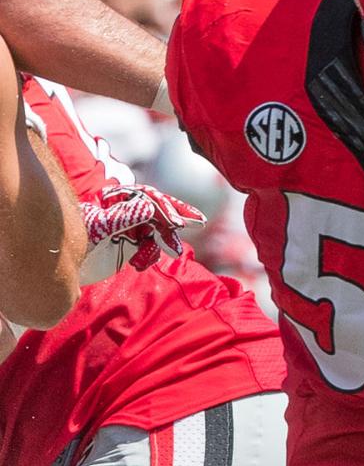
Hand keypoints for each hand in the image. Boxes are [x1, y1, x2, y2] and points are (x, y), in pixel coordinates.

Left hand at [81, 183, 205, 271]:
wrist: (62, 268)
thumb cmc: (73, 242)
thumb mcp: (99, 228)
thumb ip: (125, 216)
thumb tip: (150, 206)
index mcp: (114, 199)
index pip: (146, 197)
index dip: (164, 207)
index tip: (176, 222)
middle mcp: (123, 210)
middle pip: (157, 209)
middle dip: (176, 217)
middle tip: (199, 222)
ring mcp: (128, 227)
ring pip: (157, 230)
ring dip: (162, 242)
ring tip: (169, 254)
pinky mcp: (130, 244)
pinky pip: (151, 246)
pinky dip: (150, 255)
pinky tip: (139, 265)